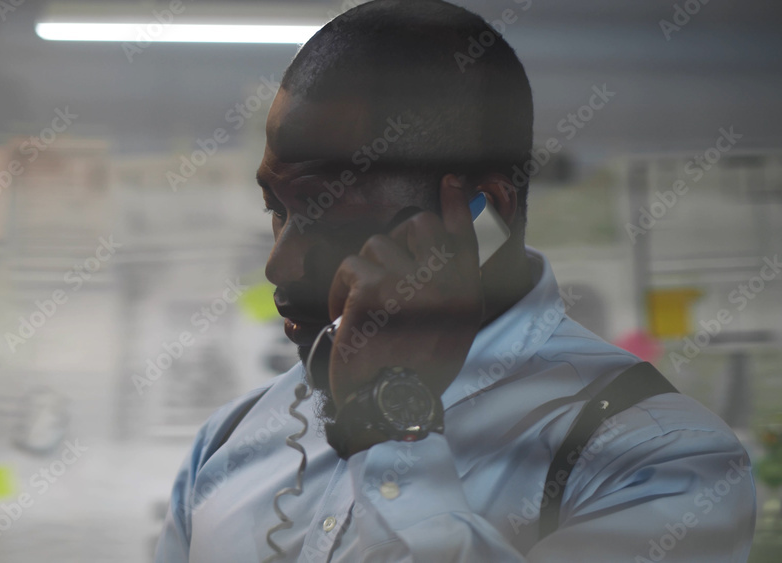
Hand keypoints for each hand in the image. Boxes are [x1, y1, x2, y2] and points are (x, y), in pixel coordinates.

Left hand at [326, 175, 483, 450]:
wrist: (387, 408)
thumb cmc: (412, 375)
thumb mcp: (445, 332)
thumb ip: (446, 290)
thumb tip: (436, 249)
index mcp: (465, 294)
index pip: (467, 236)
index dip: (459, 207)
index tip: (454, 181)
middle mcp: (444, 283)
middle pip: (416, 227)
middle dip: (393, 246)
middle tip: (379, 280)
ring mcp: (410, 282)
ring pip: (377, 245)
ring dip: (362, 274)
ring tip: (360, 310)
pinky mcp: (374, 289)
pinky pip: (352, 267)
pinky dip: (340, 291)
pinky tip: (343, 317)